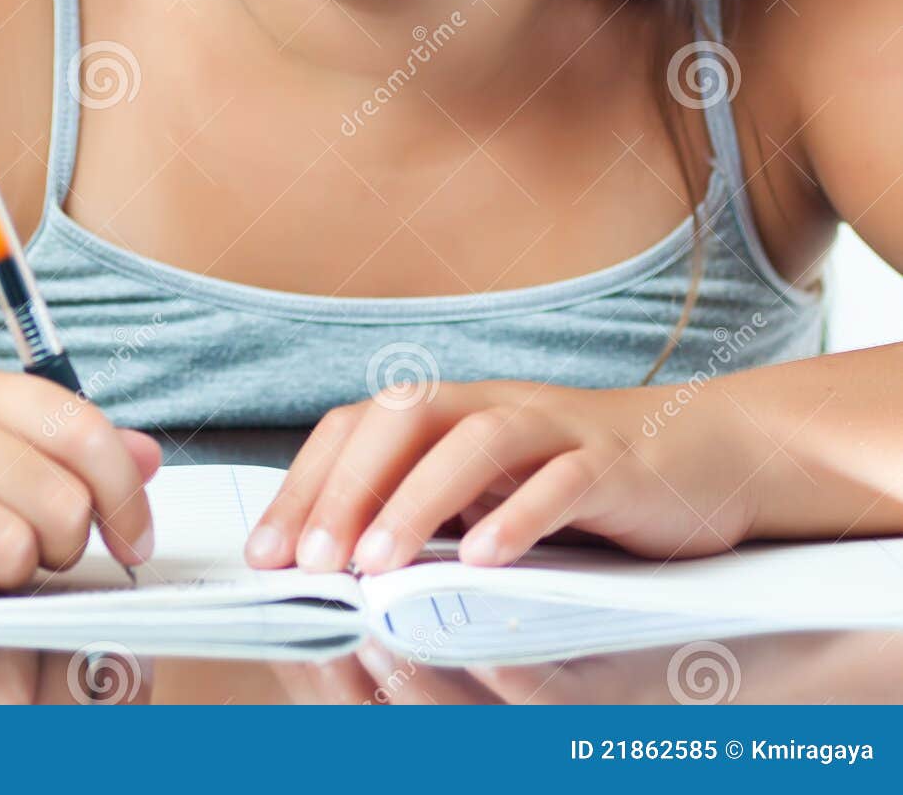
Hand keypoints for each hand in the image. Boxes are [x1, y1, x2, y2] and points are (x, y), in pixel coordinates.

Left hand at [242, 379, 757, 574]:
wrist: (704, 452)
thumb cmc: (580, 480)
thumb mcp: (488, 492)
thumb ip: (424, 512)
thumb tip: (335, 567)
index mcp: (453, 412)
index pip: (358, 425)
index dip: (307, 482)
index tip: (270, 552)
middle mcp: (495, 406)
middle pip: (404, 419)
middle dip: (347, 488)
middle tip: (311, 563)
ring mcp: (557, 428)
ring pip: (477, 441)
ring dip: (417, 500)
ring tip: (376, 564)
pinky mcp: (616, 463)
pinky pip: (565, 478)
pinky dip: (522, 514)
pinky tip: (487, 559)